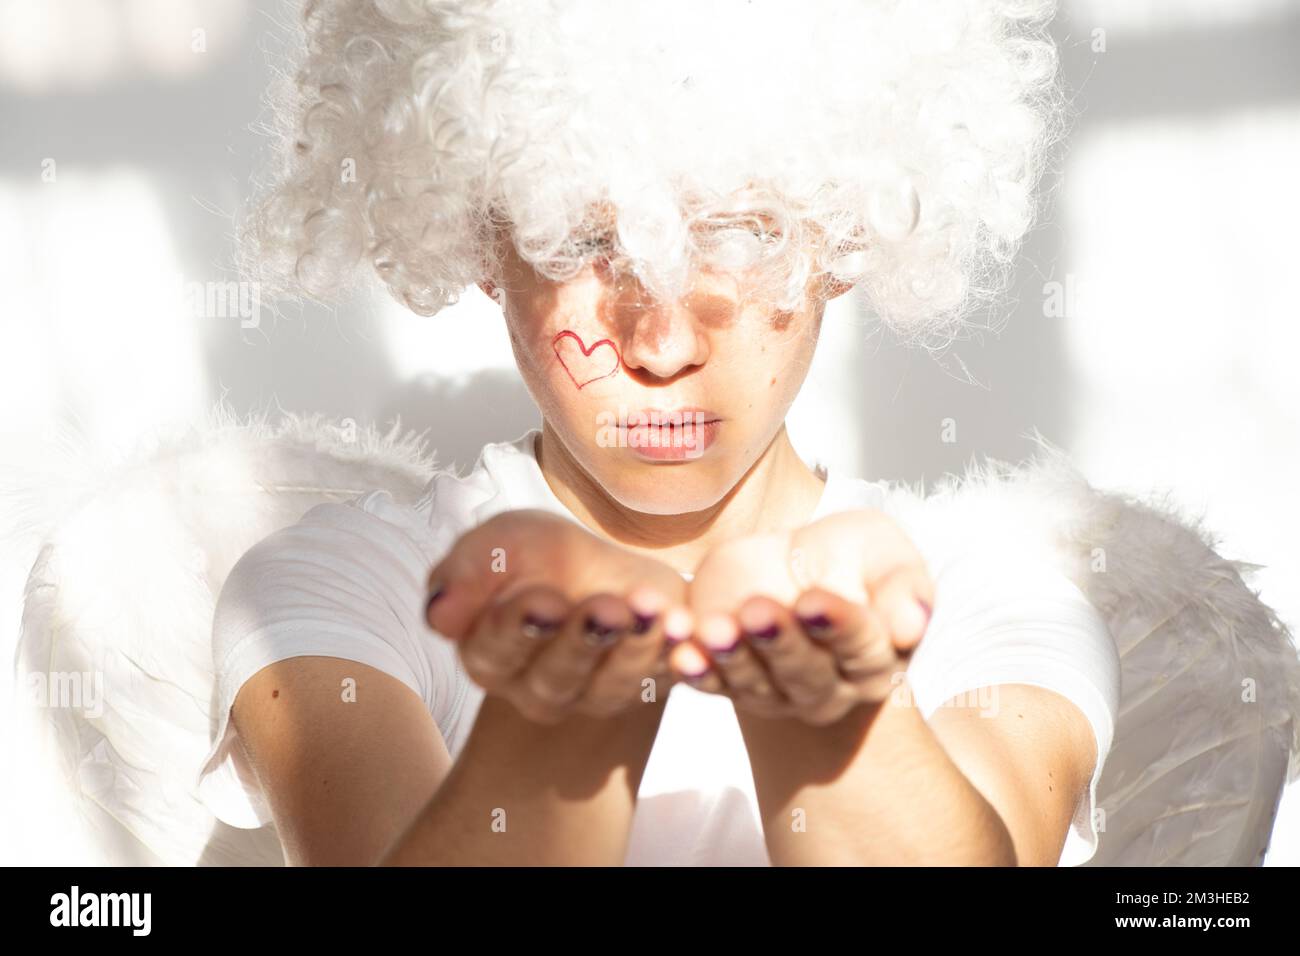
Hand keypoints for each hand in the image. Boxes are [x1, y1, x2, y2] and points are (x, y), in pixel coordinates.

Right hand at [424, 509, 687, 723]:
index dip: (519, 627)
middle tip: (604, 610)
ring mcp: (590, 695)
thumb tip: (440, 613)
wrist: (610, 567)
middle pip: (552, 679)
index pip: (495, 649)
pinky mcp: (640, 688)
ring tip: (645, 608)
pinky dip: (668, 651)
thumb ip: (467, 572)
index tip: (544, 599)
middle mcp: (534, 686)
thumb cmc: (543, 556)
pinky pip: (655, 680)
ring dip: (629, 647)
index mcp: (488, 651)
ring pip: (606, 687)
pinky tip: (678, 621)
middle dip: (580, 642)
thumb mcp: (503, 543)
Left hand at [669, 509, 933, 724]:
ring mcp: (775, 692)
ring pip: (754, 683)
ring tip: (715, 628)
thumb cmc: (849, 557)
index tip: (813, 600)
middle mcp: (827, 687)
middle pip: (804, 672)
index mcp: (874, 656)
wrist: (792, 563)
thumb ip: (904, 586)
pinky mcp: (728, 679)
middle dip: (779, 641)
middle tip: (757, 610)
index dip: (837, 624)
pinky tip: (679, 652)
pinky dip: (694, 671)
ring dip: (732, 657)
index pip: (860, 644)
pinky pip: (711, 684)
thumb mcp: (884, 552)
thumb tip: (909, 627)